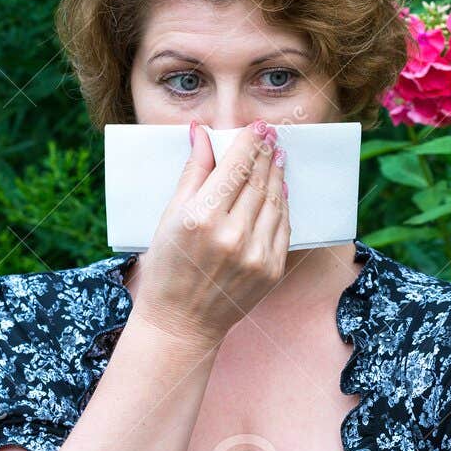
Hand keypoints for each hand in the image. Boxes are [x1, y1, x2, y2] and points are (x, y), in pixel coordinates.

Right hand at [133, 119, 289, 347]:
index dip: (249, 143)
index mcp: (201, 218)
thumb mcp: (169, 216)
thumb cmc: (167, 267)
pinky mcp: (271, 270)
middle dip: (266, 154)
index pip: (235, 167)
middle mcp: (231, 235)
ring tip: (277, 157)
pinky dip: (282, 205)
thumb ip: (192, 172)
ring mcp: (255, 254)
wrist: (181, 323)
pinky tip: (279, 191)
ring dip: (277, 176)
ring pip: (274, 201)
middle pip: (258, 181)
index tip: (258, 127)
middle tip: (271, 135)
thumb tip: (202, 133)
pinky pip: (282, 227)